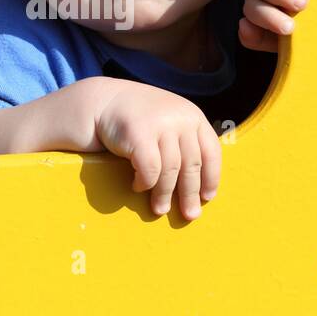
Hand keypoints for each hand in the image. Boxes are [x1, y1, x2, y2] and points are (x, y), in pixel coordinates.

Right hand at [92, 82, 221, 220]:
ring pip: (171, 171)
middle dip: (190, 193)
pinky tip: (138, 187)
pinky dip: (145, 183)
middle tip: (189, 214)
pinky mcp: (139, 134)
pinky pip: (150, 170)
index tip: (207, 197)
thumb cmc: (139, 118)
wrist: (104, 101)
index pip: (211, 151)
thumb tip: (199, 185)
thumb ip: (185, 141)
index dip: (211, 177)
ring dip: (165, 194)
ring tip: (160, 209)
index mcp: (193, 116)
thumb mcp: (169, 120)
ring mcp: (160, 125)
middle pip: (192, 164)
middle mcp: (181, 118)